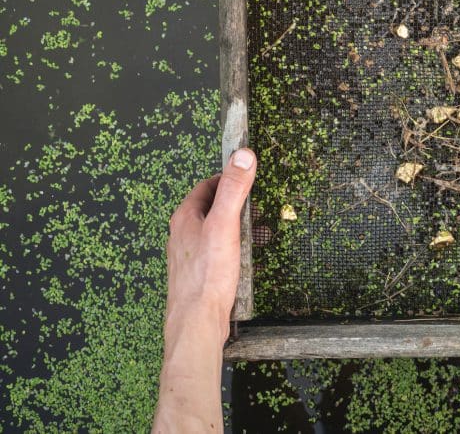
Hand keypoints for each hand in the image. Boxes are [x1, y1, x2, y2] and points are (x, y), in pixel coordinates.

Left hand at [154, 149, 255, 432]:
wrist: (196, 322)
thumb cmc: (208, 274)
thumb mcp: (225, 225)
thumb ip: (234, 190)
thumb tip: (244, 154)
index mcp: (184, 218)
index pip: (206, 186)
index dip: (228, 178)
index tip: (249, 177)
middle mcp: (182, 235)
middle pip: (211, 208)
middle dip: (236, 204)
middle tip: (260, 205)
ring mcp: (188, 256)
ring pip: (214, 231)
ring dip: (237, 227)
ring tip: (260, 232)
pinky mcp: (198, 274)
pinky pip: (217, 252)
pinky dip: (234, 248)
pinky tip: (248, 259)